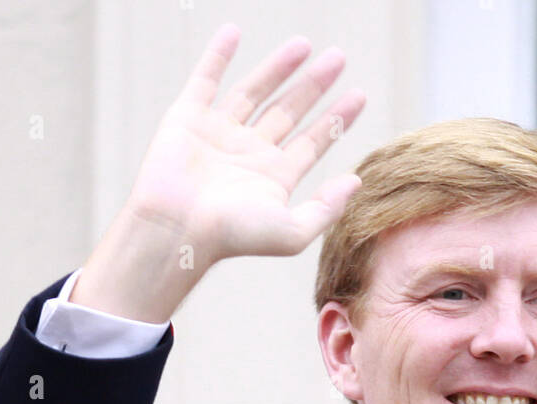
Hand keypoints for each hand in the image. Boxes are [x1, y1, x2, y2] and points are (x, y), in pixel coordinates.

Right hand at [127, 25, 366, 264]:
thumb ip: (325, 209)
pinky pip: (205, 80)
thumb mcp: (291, 232)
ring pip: (254, 92)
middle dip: (314, 86)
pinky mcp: (188, 119)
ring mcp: (218, 134)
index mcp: (273, 179)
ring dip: (278, 67)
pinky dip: (217, 55)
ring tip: (304, 44)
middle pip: (289, 112)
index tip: (359, 95)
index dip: (336, 120)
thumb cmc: (232, 237)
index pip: (312, 142)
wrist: (178, 228)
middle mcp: (248, 154)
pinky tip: (233, 32)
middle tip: (338, 58)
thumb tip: (356, 182)